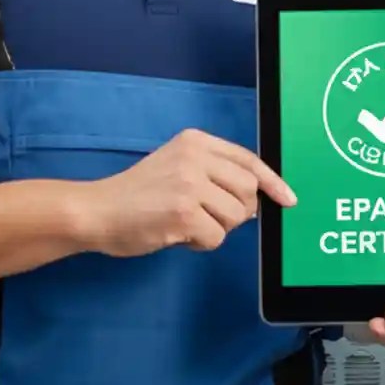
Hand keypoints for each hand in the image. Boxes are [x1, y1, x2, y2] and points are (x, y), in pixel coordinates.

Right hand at [81, 129, 295, 256]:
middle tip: (209, 217)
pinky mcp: (183, 212)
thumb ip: (214, 175)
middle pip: (249, 191)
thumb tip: (256, 202)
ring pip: (236, 217)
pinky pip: (216, 237)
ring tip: (186, 223)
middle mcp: (195, 157)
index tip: (288, 199)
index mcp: (196, 141)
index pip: (248, 160)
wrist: (96, 210)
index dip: (273, 182)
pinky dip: (200, 243)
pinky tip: (176, 234)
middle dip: (237, 211)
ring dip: (216, 229)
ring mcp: (190, 183)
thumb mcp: (177, 167)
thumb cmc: (137, 195)